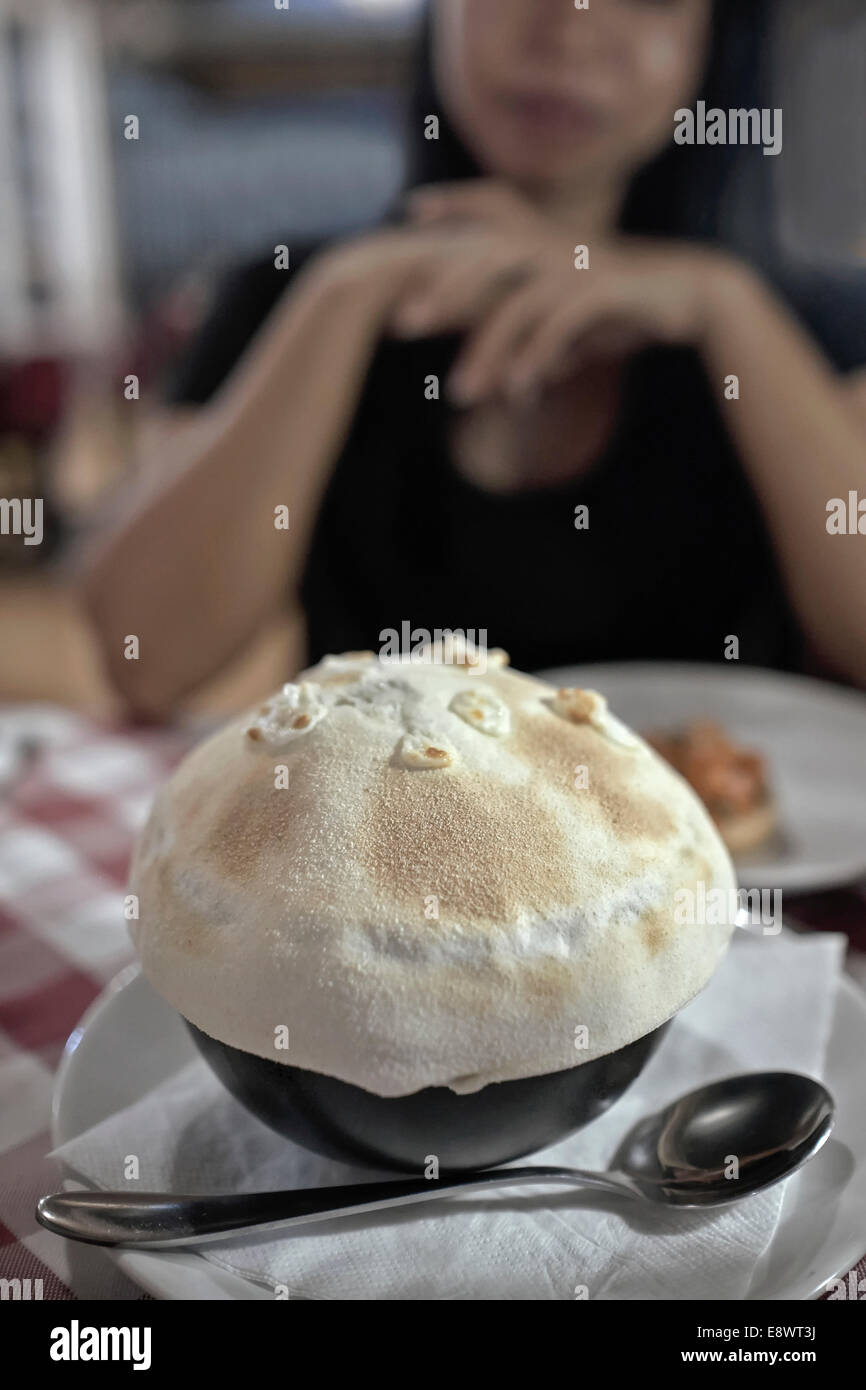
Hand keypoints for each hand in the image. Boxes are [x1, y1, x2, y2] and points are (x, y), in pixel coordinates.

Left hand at [398, 180, 733, 402]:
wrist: (690, 298)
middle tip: (401, 325)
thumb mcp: (568, 314)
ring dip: (486, 352)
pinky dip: (535, 359)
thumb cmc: (623, 305)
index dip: (454, 202)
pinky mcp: (603, 292)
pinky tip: (518, 393)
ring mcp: (579, 267)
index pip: (492, 207)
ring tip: (461, 394)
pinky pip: (558, 326)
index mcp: (546, 239)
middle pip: (485, 258)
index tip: (409, 208)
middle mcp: (557, 244)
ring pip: (517, 305)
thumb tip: (499, 369)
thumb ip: (528, 330)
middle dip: (440, 292)